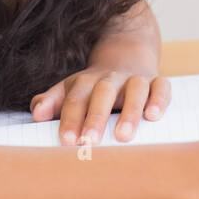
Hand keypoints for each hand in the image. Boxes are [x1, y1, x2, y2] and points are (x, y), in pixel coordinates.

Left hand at [29, 65, 171, 144]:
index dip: (70, 119)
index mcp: (85, 82)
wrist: (126, 56)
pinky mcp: (156, 81)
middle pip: (102, 93)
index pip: (75, 99)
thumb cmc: (93, 87)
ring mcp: (134, 79)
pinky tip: (153, 117)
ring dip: (129, 111)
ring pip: (134, 89)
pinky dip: (158, 99)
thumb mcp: (70, 90)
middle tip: (88, 142)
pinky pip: (161, 86)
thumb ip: (51, 102)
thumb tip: (36, 113)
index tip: (66, 141)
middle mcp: (110, 79)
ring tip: (123, 136)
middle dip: (95, 118)